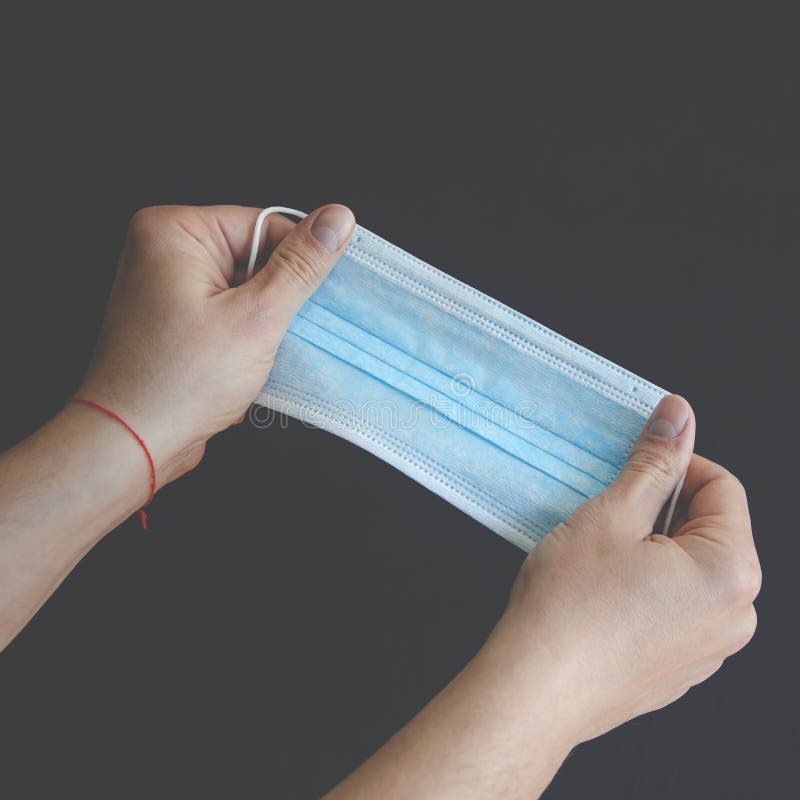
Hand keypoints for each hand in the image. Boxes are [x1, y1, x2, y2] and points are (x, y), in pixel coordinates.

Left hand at [77, 203, 355, 486]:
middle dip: (279, 298)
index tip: (326, 294)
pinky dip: (245, 337)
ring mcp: (164, 288)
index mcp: (174, 231)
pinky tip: (249, 364)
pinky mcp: (172, 322)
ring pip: (243, 290)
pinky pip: (225, 313)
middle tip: (290, 331)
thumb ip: (300, 265)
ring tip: (263, 353)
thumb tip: (337, 217)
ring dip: (265, 322)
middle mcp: (163, 251)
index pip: (264, 224)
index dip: (300, 261)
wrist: (132, 443)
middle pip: (254, 257)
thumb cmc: (182, 381)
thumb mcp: (257, 316)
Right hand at [325, 395, 760, 799]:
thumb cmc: (570, 605)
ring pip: (690, 573)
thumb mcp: (612, 514)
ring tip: (600, 555)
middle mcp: (735, 617)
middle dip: (663, 512)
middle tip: (609, 511)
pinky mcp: (678, 671)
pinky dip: (647, 590)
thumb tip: (679, 415)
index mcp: (731, 572)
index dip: (678, 464)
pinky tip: (601, 594)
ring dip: (652, 551)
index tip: (637, 462)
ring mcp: (708, 651)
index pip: (724, 488)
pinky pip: (675, 610)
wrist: (537, 689)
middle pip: (710, 533)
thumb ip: (654, 462)